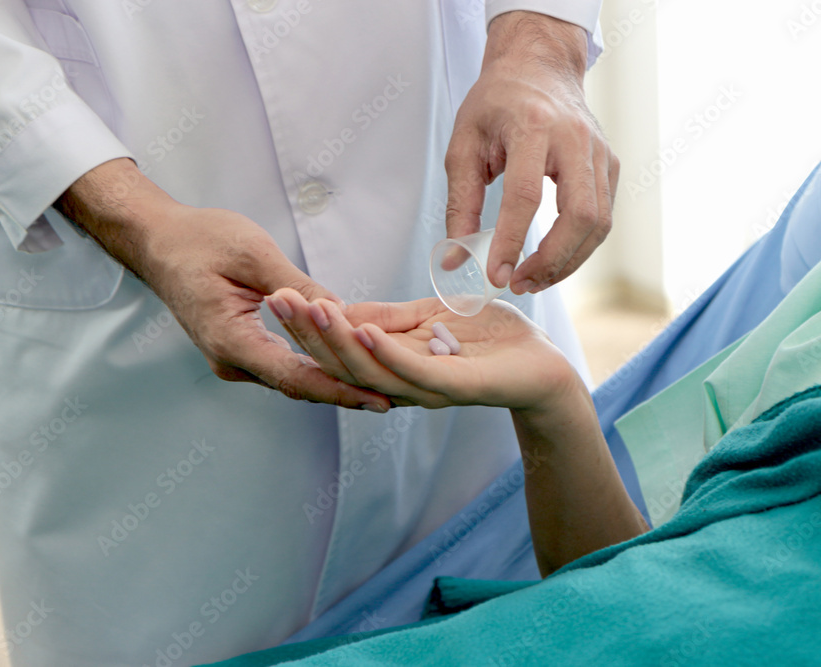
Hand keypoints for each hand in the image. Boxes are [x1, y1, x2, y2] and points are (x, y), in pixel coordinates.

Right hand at [54, 158, 389, 411]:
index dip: (341, 390)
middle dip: (348, 392)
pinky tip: (349, 365)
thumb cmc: (199, 240)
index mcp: (230, 340)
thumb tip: (342, 313)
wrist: (157, 241)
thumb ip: (299, 287)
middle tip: (399, 396)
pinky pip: (284, 365)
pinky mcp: (240, 349)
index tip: (379, 398)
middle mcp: (230, 359)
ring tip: (384, 387)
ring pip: (293, 379)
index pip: (296, 378)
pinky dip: (318, 366)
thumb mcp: (254, 254)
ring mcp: (234, 358)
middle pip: (299, 387)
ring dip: (335, 382)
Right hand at [264, 290, 578, 411]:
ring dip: (337, 339)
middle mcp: (400, 384)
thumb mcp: (429, 315)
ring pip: (369, 368)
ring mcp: (426, 388)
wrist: (543, 364)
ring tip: (312, 310)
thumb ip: (388, 316)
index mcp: (391, 366)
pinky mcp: (455, 387)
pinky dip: (385, 351)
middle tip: (278, 299)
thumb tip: (340, 312)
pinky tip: (363, 329)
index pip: (337, 347)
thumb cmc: (489, 339)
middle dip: (308, 331)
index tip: (277, 294)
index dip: (306, 325)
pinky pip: (413, 371)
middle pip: (341, 361)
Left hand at [445, 11, 618, 293]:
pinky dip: (580, 247)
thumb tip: (455, 258)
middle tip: (520, 283)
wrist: (538, 67)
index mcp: (533, 126)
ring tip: (534, 280)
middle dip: (551, 261)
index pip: (526, 196)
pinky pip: (603, 218)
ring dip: (568, 262)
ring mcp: (600, 152)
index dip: (511, 242)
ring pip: (598, 223)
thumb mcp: (463, 145)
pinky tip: (554, 259)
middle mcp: (574, 139)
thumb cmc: (496, 103)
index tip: (496, 275)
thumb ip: (460, 204)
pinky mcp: (611, 165)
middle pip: (579, 215)